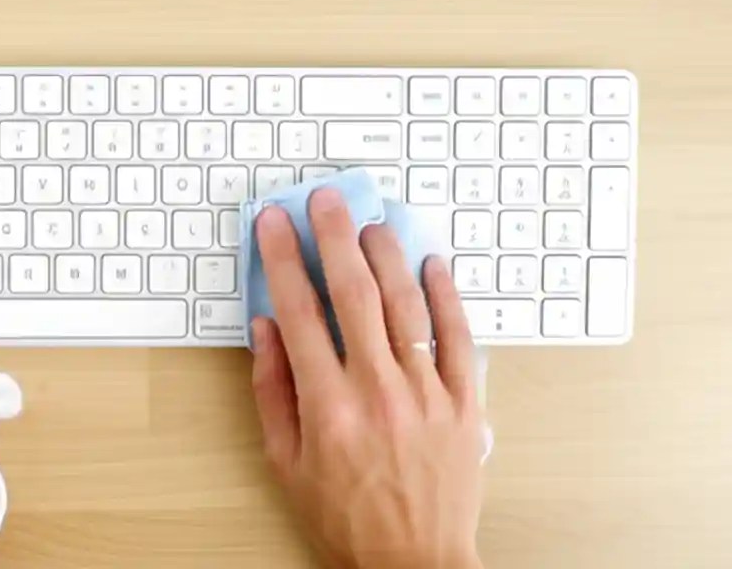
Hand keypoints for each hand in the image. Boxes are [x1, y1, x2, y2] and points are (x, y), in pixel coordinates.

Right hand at [251, 189, 483, 568]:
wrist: (415, 562)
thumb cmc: (345, 517)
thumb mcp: (285, 462)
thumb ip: (272, 391)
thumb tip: (267, 329)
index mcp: (328, 407)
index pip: (299, 312)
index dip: (283, 259)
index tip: (274, 224)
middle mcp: (378, 391)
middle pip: (354, 293)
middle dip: (334, 237)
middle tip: (324, 200)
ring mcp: (427, 394)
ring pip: (407, 304)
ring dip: (387, 255)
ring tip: (371, 224)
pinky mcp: (464, 403)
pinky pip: (458, 336)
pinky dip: (446, 295)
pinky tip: (431, 265)